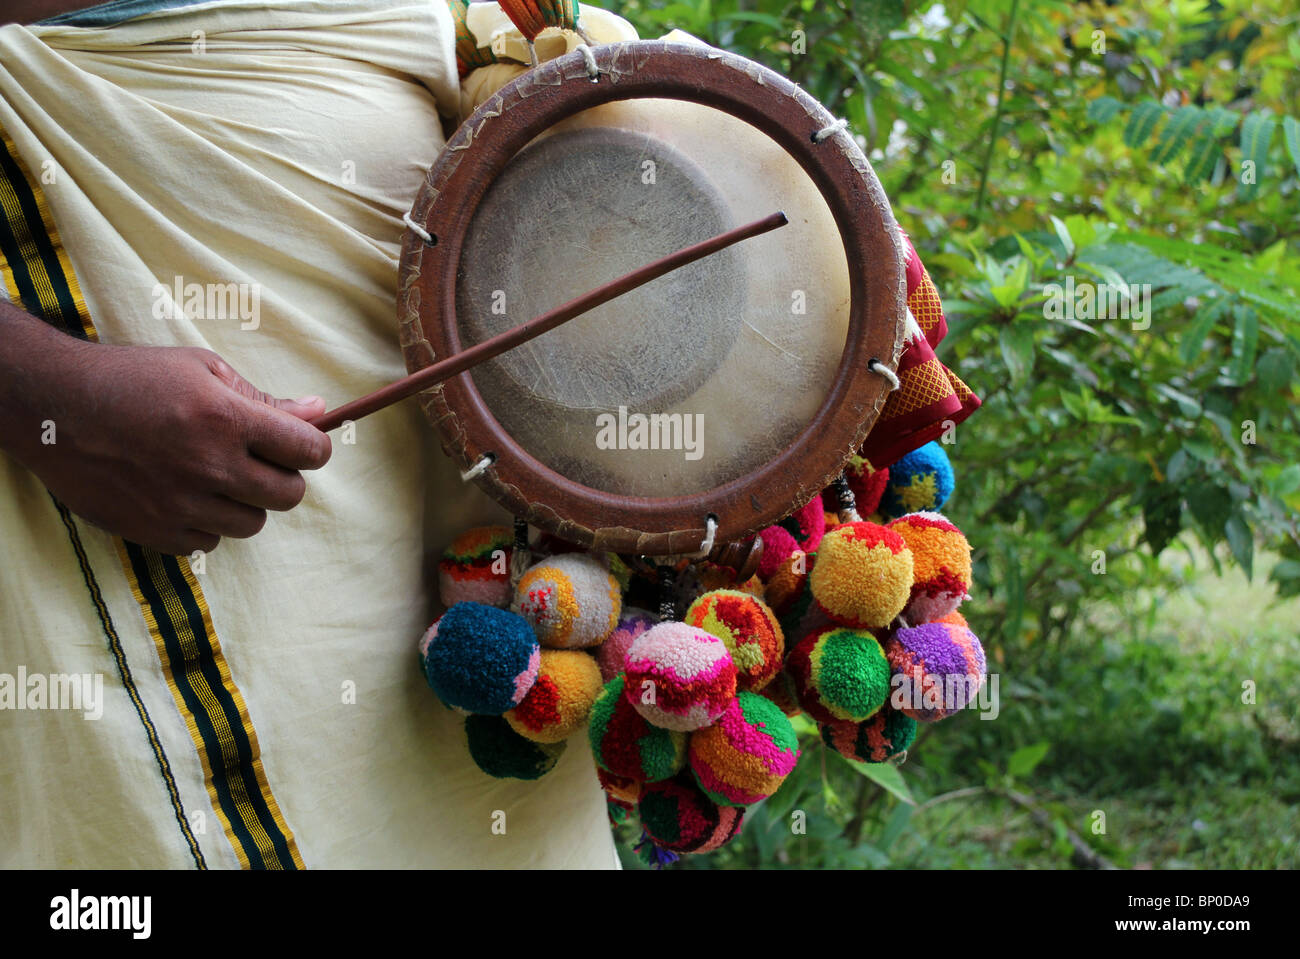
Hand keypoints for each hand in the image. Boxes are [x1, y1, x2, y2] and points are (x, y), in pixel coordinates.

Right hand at [7, 333, 330, 554]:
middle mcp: (210, 467)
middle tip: (256, 460)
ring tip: (215, 476)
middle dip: (282, 476)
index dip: (312, 447)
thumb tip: (320, 412)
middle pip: (289, 495)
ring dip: (244, 503)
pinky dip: (205, 524)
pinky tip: (184, 495)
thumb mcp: (202, 370)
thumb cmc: (133, 379)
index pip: (309, 451)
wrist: (53, 407)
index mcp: (227, 420)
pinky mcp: (154, 531)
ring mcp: (182, 504)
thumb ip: (264, 399)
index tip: (300, 444)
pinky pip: (208, 543)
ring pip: (252, 524)